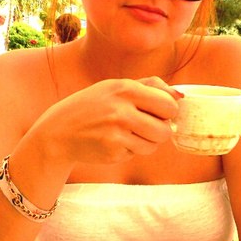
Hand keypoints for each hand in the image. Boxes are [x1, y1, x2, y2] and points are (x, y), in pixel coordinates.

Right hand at [33, 77, 179, 164]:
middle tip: (146, 126)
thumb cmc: (93, 106)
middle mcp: (121, 110)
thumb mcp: (116, 87)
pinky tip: (114, 142)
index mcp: (125, 89)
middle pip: (165, 129)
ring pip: (154, 145)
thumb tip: (181, 95)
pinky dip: (130, 150)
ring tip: (128, 134)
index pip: (169, 105)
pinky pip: (137, 154)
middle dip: (160, 130)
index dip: (169, 112)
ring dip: (146, 142)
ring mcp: (116, 133)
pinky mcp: (113, 152)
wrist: (59, 131)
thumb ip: (150, 86)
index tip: (160, 113)